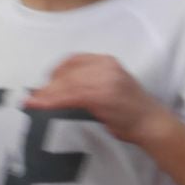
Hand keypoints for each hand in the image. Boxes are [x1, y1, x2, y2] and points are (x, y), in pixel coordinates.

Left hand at [23, 53, 168, 143]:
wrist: (153, 124)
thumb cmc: (132, 111)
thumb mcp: (111, 87)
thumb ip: (91, 82)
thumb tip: (64, 88)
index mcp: (107, 61)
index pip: (74, 60)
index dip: (56, 72)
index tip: (46, 84)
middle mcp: (106, 66)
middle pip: (67, 72)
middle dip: (48, 85)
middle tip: (34, 98)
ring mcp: (104, 80)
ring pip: (66, 84)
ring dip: (45, 94)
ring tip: (32, 103)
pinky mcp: (100, 95)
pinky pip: (69, 96)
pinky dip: (50, 101)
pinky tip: (39, 106)